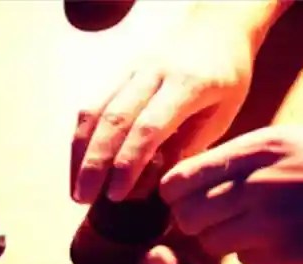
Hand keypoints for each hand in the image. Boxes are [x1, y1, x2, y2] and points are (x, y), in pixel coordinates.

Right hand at [71, 17, 254, 203]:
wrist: (216, 26)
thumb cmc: (226, 77)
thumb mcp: (222, 114)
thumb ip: (189, 147)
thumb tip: (154, 185)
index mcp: (188, 84)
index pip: (149, 127)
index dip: (129, 163)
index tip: (117, 195)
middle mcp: (154, 72)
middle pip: (113, 118)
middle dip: (94, 162)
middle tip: (83, 199)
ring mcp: (131, 70)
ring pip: (95, 110)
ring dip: (80, 153)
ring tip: (76, 189)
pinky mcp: (119, 73)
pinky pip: (93, 105)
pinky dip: (82, 138)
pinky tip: (80, 166)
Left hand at [160, 125, 302, 263]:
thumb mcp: (299, 142)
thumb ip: (249, 159)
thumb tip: (202, 179)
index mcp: (259, 147)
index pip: (182, 177)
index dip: (179, 194)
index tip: (191, 200)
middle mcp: (256, 182)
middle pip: (186, 215)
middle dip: (195, 222)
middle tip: (220, 221)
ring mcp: (270, 222)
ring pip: (210, 242)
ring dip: (225, 242)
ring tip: (259, 230)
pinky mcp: (286, 255)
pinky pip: (247, 261)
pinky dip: (258, 257)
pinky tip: (291, 242)